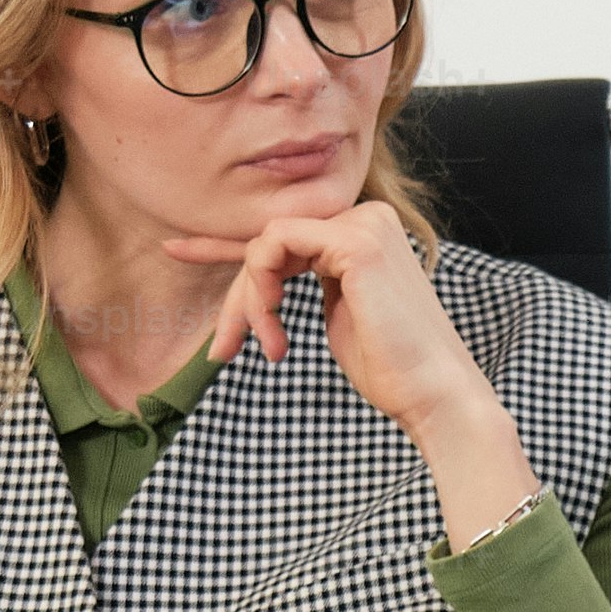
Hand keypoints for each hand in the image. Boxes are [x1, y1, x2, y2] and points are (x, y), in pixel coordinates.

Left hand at [166, 200, 532, 539]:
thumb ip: (309, 282)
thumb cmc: (390, 368)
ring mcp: (364, 224)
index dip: (225, 246)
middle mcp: (369, 218)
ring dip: (248, 298)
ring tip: (263, 344)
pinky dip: (259, 283)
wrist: (433, 394)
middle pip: (271, 241)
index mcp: (367, 233)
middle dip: (237, 296)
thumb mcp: (337, 314)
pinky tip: (272, 321)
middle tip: (221, 349)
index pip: (286, 236)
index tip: (177, 250)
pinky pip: (274, 244)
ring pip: (267, 242)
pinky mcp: (355, 242)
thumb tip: (263, 278)